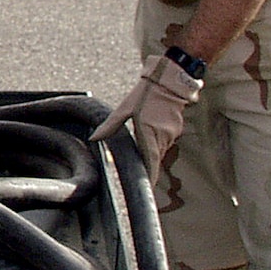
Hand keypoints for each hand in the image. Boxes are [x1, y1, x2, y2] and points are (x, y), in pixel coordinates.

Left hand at [90, 55, 202, 183]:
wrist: (170, 79)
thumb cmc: (146, 93)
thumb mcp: (125, 108)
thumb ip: (110, 125)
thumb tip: (94, 138)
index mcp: (149, 134)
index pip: (150, 164)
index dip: (148, 179)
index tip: (144, 189)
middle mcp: (162, 138)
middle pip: (153, 158)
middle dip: (146, 163)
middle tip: (137, 165)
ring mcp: (171, 134)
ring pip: (159, 149)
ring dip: (151, 148)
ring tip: (144, 135)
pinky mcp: (176, 129)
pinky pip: (165, 140)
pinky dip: (157, 139)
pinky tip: (152, 126)